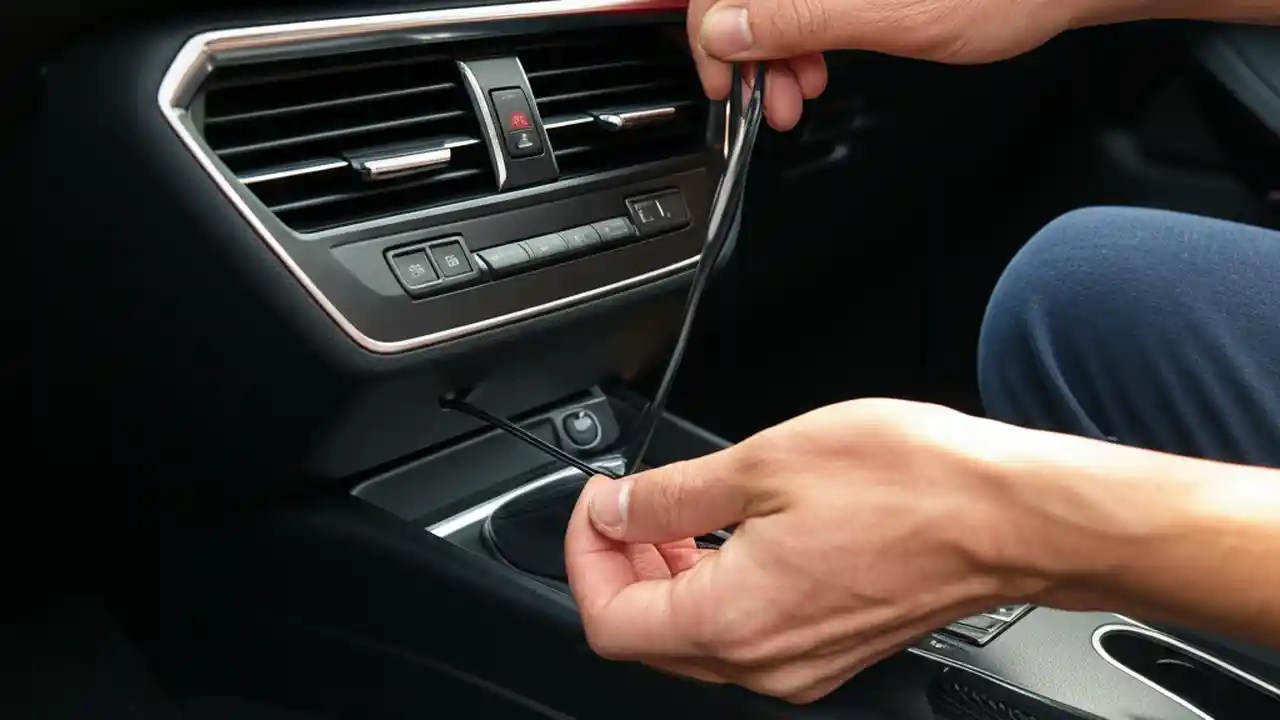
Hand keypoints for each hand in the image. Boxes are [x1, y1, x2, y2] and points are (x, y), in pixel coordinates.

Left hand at [564, 399, 1047, 702]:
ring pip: (691, 636)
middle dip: (622, 566)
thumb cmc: (910, 486)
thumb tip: (616, 509)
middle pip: (645, 635)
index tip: (597, 505)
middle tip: (630, 504)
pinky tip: (732, 535)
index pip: (607, 620)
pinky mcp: (828, 651)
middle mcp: (762, 662)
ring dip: (667, 575)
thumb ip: (670, 495)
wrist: (1008, 517)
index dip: (584, 557)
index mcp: (733, 620)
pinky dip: (715, 587)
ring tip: (678, 512)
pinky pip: (742, 633)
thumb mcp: (764, 463)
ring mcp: (798, 665)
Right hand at [689, 0, 1076, 129]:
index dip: (712, 31)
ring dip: (775, 51)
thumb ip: (797, 17)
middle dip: (749, 49)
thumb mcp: (891, 15)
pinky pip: (806, 3)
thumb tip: (722, 30)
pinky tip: (817, 68)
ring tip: (799, 94)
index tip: (724, 80)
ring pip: (776, 2)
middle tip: (766, 101)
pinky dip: (802, 38)